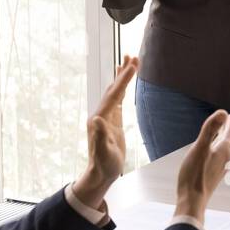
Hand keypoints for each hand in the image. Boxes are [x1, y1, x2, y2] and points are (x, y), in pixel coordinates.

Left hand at [72, 55, 137, 211]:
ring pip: (115, 91)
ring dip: (122, 76)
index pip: (113, 95)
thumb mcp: (103, 152)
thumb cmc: (104, 165)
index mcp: (100, 119)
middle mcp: (101, 114)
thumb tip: (96, 119)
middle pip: (113, 88)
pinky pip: (118, 99)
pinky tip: (126, 81)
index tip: (132, 66)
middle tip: (133, 56)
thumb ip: (99, 136)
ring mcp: (106, 116)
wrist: (101, 173)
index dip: (123, 80)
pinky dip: (122, 88)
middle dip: (123, 72)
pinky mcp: (112, 121)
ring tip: (130, 60)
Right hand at [175, 110, 229, 219]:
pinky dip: (216, 150)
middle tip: (229, 120)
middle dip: (228, 129)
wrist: (193, 200)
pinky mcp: (213, 175)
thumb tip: (223, 113)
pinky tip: (210, 153)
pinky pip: (217, 158)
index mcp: (224, 150)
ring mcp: (220, 168)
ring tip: (219, 134)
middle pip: (228, 140)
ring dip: (222, 139)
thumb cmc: (194, 174)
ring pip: (223, 149)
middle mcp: (226, 159)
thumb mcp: (200, 148)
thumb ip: (210, 129)